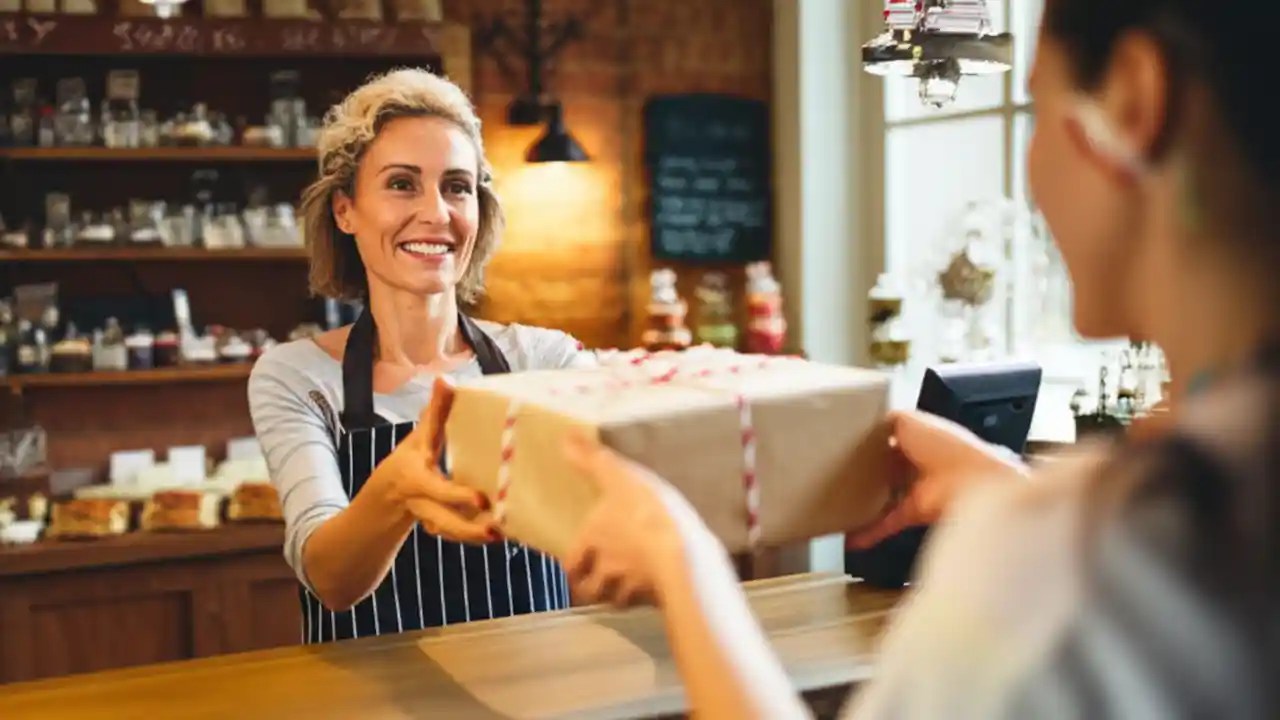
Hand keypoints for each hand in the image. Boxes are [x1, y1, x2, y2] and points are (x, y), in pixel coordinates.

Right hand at [370, 375, 498, 544]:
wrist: (388, 493)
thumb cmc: (411, 458)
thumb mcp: (419, 436)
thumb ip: (435, 412)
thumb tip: (444, 380)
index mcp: (416, 478)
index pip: (435, 489)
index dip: (455, 496)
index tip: (479, 499)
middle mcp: (421, 502)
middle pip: (443, 520)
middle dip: (467, 528)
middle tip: (495, 528)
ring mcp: (429, 518)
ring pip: (450, 532)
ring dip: (474, 536)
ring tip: (500, 535)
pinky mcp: (439, 528)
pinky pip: (455, 536)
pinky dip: (473, 537)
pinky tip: (499, 535)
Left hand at [561, 431, 712, 608]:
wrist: (683, 553)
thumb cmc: (647, 512)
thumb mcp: (619, 478)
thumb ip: (592, 461)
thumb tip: (564, 439)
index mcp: (593, 540)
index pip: (571, 565)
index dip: (572, 568)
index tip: (574, 569)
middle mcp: (606, 569)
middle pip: (589, 591)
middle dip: (590, 590)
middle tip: (597, 584)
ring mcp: (632, 587)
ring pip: (616, 600)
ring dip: (616, 597)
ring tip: (625, 590)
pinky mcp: (658, 597)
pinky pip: (647, 602)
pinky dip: (647, 598)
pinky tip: (655, 590)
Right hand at [845, 410, 1027, 549]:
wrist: (973, 483)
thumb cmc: (947, 446)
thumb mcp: (912, 420)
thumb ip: (892, 419)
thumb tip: (876, 420)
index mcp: (922, 438)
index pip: (894, 438)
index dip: (874, 441)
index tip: (848, 445)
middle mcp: (921, 464)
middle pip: (889, 469)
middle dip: (868, 472)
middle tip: (838, 474)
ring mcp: (918, 490)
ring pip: (886, 497)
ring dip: (866, 504)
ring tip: (840, 507)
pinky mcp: (915, 513)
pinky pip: (887, 523)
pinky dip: (870, 532)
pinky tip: (851, 539)